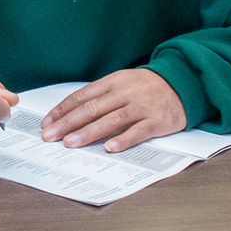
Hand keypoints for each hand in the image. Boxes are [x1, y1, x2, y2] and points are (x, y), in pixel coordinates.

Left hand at [41, 68, 186, 151]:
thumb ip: (100, 96)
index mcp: (113, 82)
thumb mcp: (122, 83)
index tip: (47, 123)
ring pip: (111, 120)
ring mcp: (142, 106)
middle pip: (91, 108)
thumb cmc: (146, 87)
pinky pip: (138, 131)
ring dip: (89, 132)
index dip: (62, 110)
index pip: (81, 96)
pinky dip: (123, 139)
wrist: (184, 83)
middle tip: (50, 136)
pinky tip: (109, 148)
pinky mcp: (158, 120)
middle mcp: (125, 92)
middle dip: (68, 123)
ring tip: (71, 143)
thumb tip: (70, 114)